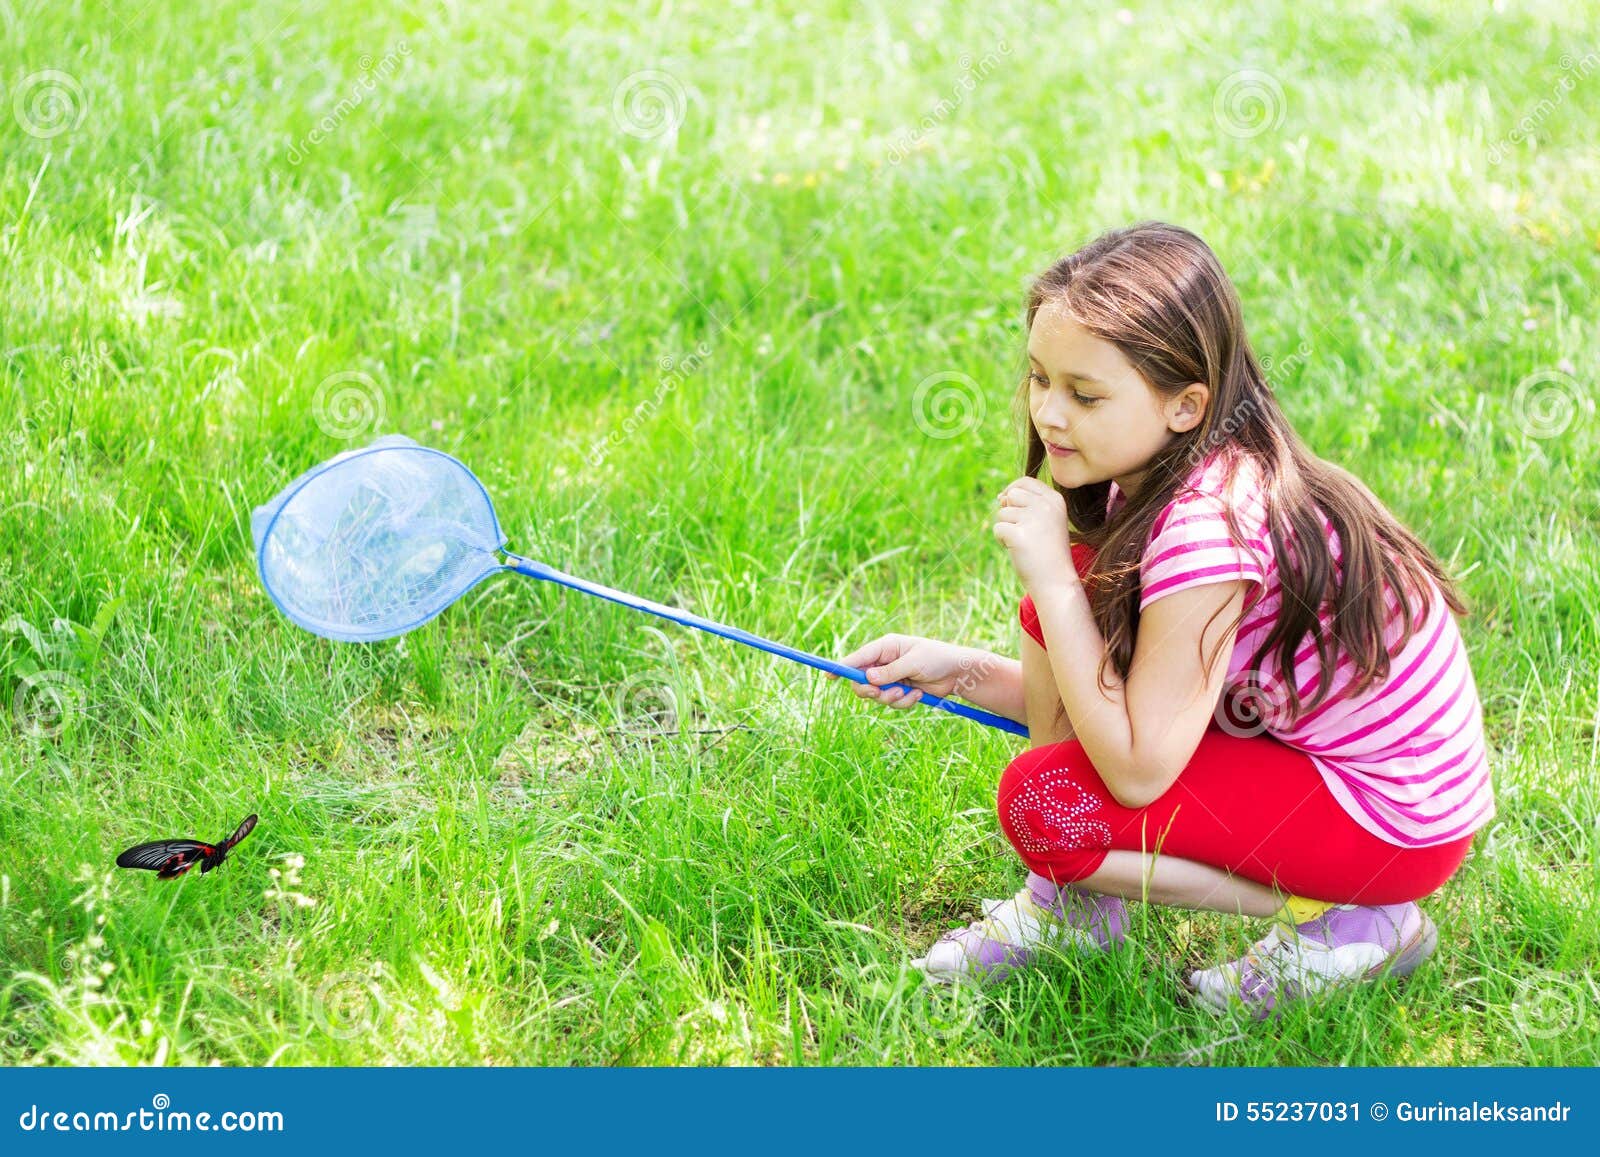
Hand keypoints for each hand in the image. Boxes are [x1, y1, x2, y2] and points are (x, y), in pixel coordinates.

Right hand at [824, 634, 972, 709]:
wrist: (957, 673)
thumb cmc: (937, 658)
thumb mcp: (914, 663)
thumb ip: (890, 672)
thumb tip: (868, 679)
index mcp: (885, 647)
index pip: (857, 657)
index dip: (842, 667)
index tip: (829, 676)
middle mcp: (884, 662)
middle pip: (861, 681)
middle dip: (870, 690)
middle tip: (880, 693)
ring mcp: (891, 678)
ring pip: (877, 695)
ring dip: (891, 698)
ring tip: (909, 692)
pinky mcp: (900, 691)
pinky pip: (892, 703)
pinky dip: (904, 702)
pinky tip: (918, 694)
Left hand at [992, 477, 1075, 590]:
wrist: (1056, 581)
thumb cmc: (1049, 552)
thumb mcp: (1046, 521)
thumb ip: (1028, 504)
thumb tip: (1001, 496)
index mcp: (1055, 500)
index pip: (1026, 481)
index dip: (1012, 490)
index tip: (1006, 502)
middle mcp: (1046, 506)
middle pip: (1012, 495)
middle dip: (1009, 511)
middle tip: (1022, 531)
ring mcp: (1033, 519)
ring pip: (1002, 513)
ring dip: (1006, 528)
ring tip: (1024, 544)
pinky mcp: (1019, 534)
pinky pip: (998, 529)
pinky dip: (1002, 540)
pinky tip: (1017, 550)